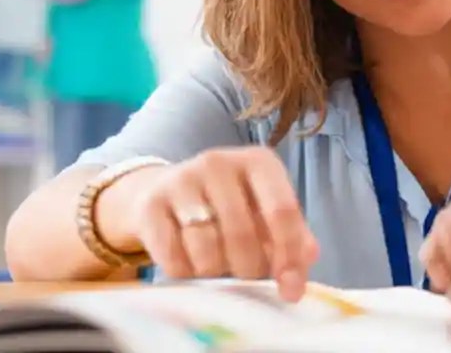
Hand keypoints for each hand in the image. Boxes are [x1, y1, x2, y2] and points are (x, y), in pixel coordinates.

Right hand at [112, 147, 318, 301]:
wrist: (163, 192)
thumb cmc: (229, 206)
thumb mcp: (264, 213)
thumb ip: (292, 239)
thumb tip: (300, 271)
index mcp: (258, 161)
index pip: (282, 210)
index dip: (289, 255)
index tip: (290, 290)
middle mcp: (219, 162)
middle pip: (243, 233)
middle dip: (250, 269)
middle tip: (248, 277)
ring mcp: (181, 180)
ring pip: (207, 250)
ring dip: (217, 272)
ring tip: (219, 267)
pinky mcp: (150, 205)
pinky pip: (174, 259)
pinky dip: (186, 274)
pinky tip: (190, 264)